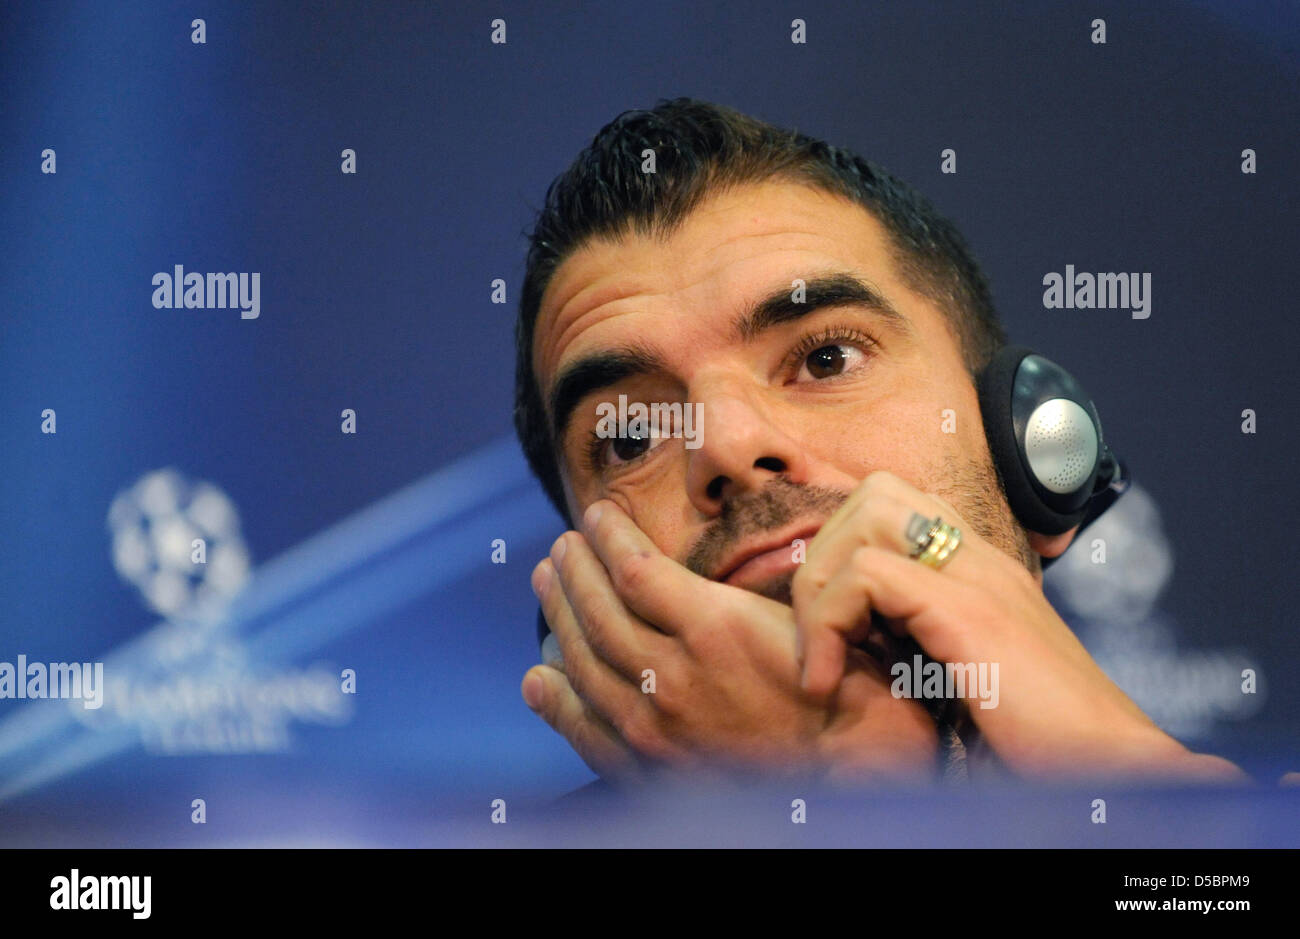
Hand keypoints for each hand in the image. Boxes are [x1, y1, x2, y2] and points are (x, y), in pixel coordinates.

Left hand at [521, 500, 939, 785]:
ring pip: (584, 660)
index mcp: (715, 626)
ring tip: (547, 583)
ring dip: (558, 615)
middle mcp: (676, 675)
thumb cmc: (838, 684)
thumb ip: (725, 593)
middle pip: (598, 610)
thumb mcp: (791, 616)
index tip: (595, 515)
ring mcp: (657, 727)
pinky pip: (584, 726)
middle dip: (574, 569)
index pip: (634, 568)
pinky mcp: (649, 768)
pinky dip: (555, 697)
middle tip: (560, 546)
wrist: (858, 770)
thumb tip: (670, 568)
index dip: (608, 536)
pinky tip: (539, 675)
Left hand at [791, 470, 1246, 781]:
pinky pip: (866, 574)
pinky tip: (825, 683)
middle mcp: (984, 563)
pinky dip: (826, 624)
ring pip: (868, 514)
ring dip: (820, 586)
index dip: (842, 556)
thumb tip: (857, 655)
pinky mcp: (972, 613)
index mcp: (984, 576)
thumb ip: (921, 653)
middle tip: (816, 639)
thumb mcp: (965, 687)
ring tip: (820, 662)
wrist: (1116, 777)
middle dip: (823, 558)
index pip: (897, 509)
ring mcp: (982, 580)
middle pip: (876, 493)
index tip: (830, 635)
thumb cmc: (1042, 750)